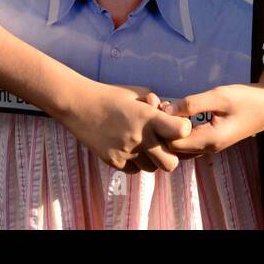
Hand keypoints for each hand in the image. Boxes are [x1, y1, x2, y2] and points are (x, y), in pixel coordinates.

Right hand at [60, 80, 191, 172]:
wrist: (80, 105)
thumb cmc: (112, 95)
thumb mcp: (139, 93)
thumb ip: (158, 107)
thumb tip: (173, 118)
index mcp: (148, 117)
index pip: (181, 131)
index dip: (183, 129)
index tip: (177, 125)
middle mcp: (139, 138)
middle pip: (170, 163)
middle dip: (171, 155)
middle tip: (164, 144)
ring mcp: (126, 153)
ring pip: (152, 169)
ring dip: (153, 159)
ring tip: (144, 144)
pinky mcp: (114, 162)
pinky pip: (134, 170)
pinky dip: (136, 162)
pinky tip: (129, 147)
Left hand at [161, 73, 263, 154]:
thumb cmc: (246, 99)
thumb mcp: (220, 96)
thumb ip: (192, 104)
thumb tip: (166, 110)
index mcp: (209, 141)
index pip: (171, 143)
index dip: (160, 125)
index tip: (156, 102)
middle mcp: (207, 148)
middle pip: (172, 146)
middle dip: (160, 126)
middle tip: (155, 101)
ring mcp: (209, 146)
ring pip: (179, 144)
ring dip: (168, 127)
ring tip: (163, 104)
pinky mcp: (211, 139)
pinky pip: (187, 139)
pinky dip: (177, 127)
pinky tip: (175, 109)